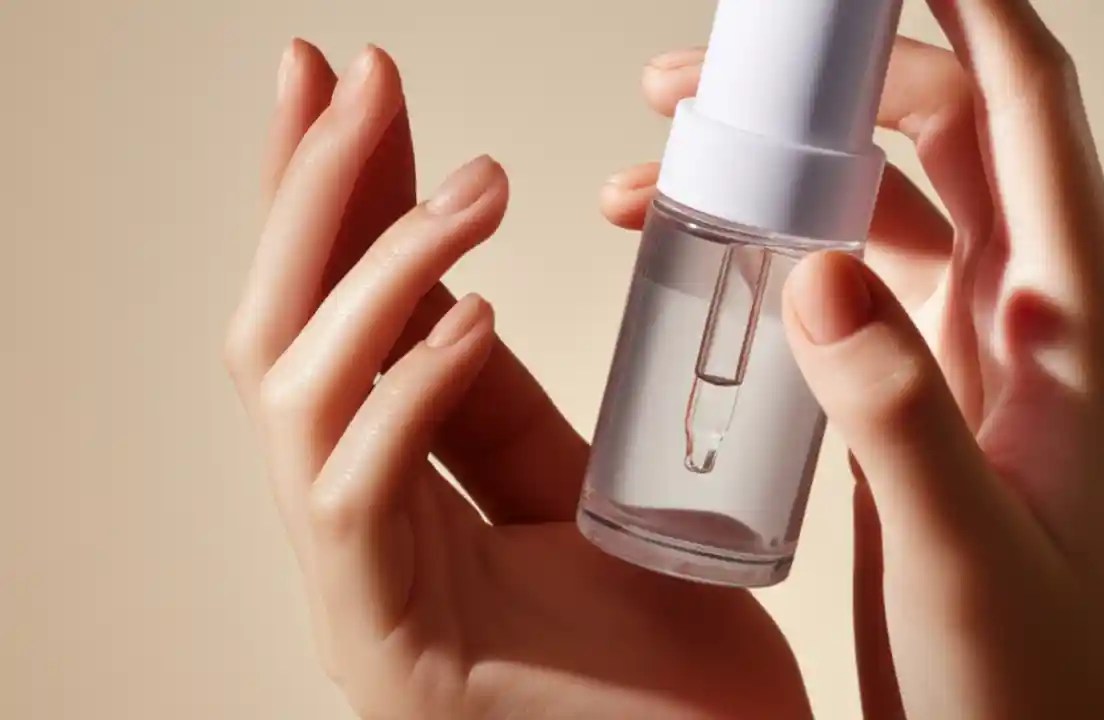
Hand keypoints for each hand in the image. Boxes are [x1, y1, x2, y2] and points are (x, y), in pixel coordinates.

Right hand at [224, 42, 811, 719]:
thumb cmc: (668, 667)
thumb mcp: (580, 499)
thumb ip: (499, 411)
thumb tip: (456, 286)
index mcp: (393, 501)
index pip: (334, 321)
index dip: (330, 200)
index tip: (345, 87)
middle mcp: (354, 540)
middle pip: (281, 340)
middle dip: (310, 197)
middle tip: (349, 80)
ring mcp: (361, 598)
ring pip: (297, 403)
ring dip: (372, 271)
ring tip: (467, 188)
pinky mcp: (392, 653)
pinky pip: (362, 498)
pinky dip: (406, 391)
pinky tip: (470, 317)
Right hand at [602, 2, 1103, 717]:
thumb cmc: (1041, 679)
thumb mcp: (964, 551)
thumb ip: (895, 409)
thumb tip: (815, 272)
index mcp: (1069, 320)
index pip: (1027, 105)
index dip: (966, 4)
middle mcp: (1024, 314)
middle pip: (934, 134)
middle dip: (822, 87)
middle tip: (701, 83)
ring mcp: (967, 352)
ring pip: (875, 207)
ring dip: (780, 171)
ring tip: (662, 169)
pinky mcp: (915, 395)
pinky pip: (844, 284)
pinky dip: (772, 254)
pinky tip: (703, 266)